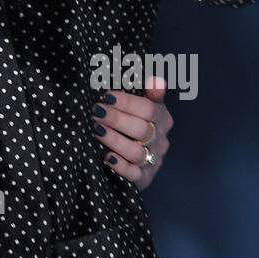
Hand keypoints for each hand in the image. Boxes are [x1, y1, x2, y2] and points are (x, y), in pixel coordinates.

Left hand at [90, 76, 172, 190]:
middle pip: (141, 130)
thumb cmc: (135, 122)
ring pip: (136, 152)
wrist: (136, 156)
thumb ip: (149, 93)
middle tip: (96, 112)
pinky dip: (120, 166)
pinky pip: (134, 174)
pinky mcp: (144, 178)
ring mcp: (154, 160)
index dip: (128, 103)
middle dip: (116, 120)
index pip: (149, 109)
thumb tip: (156, 80)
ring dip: (114, 140)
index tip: (107, 96)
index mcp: (162, 119)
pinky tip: (107, 157)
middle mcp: (160, 140)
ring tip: (97, 130)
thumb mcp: (142, 105)